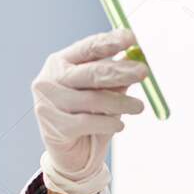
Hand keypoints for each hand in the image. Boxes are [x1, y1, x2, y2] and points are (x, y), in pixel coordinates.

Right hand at [31, 29, 147, 193]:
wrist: (71, 154)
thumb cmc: (86, 115)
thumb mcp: (101, 91)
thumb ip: (114, 76)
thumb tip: (137, 59)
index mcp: (60, 62)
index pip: (87, 48)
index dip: (110, 42)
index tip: (132, 38)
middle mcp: (50, 79)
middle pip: (91, 72)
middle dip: (121, 71)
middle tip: (144, 72)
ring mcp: (49, 103)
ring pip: (93, 99)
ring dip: (121, 103)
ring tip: (139, 107)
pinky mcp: (54, 126)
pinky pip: (88, 121)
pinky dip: (108, 122)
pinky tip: (120, 125)